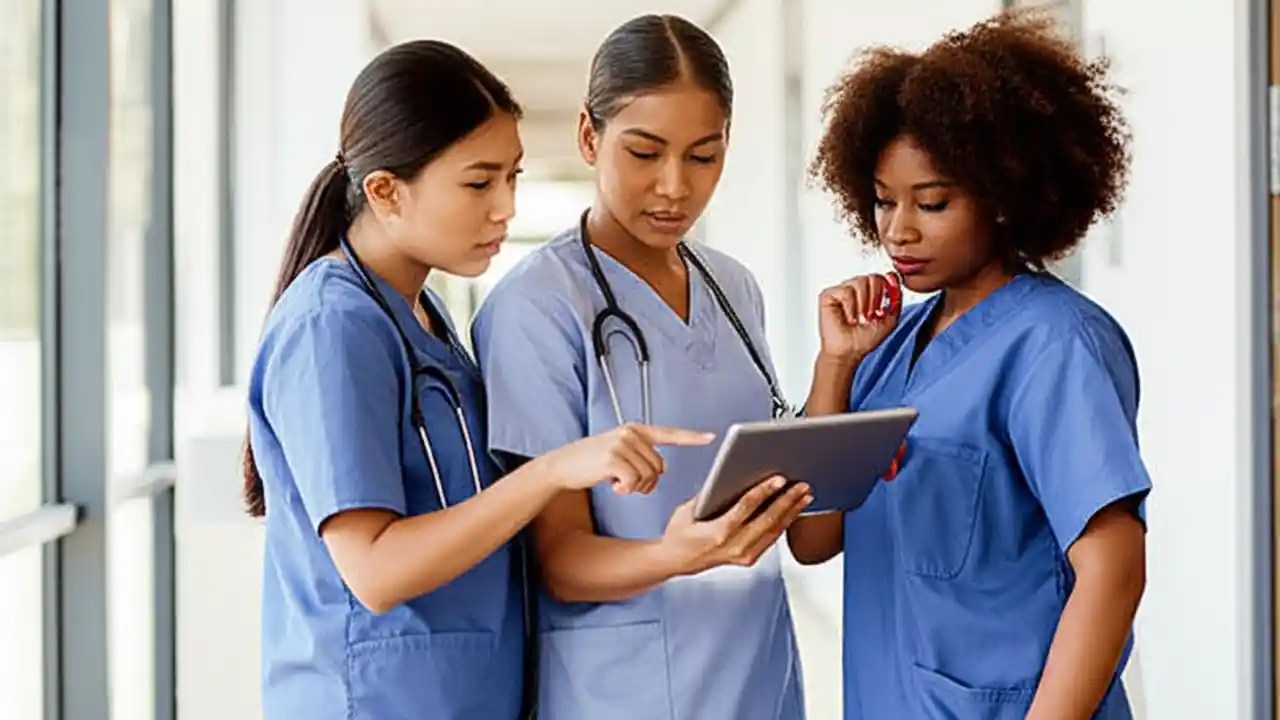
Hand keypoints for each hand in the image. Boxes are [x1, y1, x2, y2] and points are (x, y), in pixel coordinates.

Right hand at [542, 423, 714, 493]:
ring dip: (635, 487)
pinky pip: (634, 483)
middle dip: (647, 482)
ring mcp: (622, 444)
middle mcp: (631, 434)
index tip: (710, 437)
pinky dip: (625, 490)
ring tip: (617, 483)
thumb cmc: (590, 462)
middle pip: (659, 467)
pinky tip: (613, 487)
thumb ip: (640, 456)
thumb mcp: (618, 452)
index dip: (691, 437)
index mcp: (635, 429)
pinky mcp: (613, 458)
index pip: (669, 433)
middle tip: (626, 483)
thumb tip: (660, 469)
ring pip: (648, 477)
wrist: (561, 466)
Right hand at [659, 476, 812, 574]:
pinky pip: (771, 540)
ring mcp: (743, 555)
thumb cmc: (678, 535)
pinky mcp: (748, 559)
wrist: (674, 562)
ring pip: (774, 531)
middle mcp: (734, 546)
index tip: (780, 479)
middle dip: (788, 501)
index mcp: (718, 532)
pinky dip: (784, 524)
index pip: (747, 507)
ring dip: (792, 512)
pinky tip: (793, 512)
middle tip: (802, 485)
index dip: (765, 491)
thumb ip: (709, 494)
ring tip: (805, 496)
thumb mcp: (686, 510)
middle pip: (768, 520)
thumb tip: (732, 476)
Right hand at [817, 272, 902, 363]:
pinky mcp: (828, 295)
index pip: (880, 277)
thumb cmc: (864, 340)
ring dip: (863, 304)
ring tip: (860, 318)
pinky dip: (851, 307)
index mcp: (868, 292)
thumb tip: (895, 279)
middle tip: (871, 315)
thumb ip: (896, 299)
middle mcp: (855, 289)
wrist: (849, 352)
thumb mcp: (890, 319)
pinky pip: (845, 291)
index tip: (883, 306)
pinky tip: (850, 318)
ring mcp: (842, 291)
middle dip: (875, 298)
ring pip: (859, 282)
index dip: (885, 290)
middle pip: (872, 277)